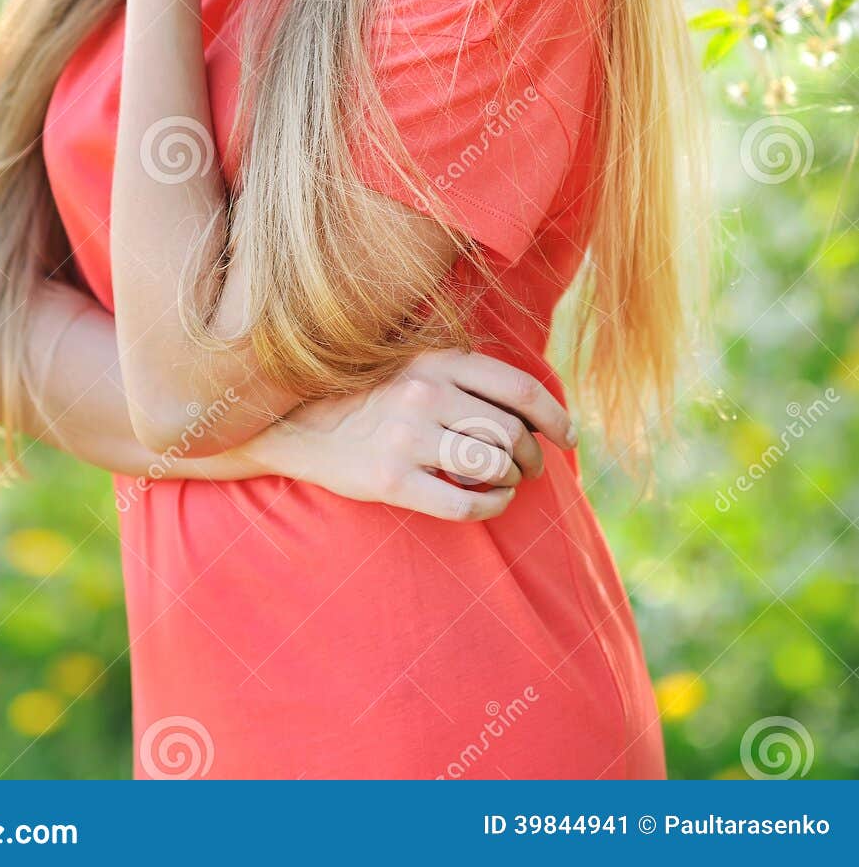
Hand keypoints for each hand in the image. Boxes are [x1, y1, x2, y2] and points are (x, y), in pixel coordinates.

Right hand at [250, 347, 576, 521]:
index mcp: (436, 361)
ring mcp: (407, 437)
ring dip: (512, 480)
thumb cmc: (372, 395)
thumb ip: (464, 375)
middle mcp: (424, 394)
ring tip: (506, 482)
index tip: (567, 437)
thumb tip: (534, 405)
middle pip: (511, 431)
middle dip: (532, 455)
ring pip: (493, 465)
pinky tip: (491, 501)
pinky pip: (465, 501)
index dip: (555, 417)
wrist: (299, 422)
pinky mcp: (392, 479)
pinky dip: (491, 505)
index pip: (519, 390)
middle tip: (531, 468)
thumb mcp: (416, 365)